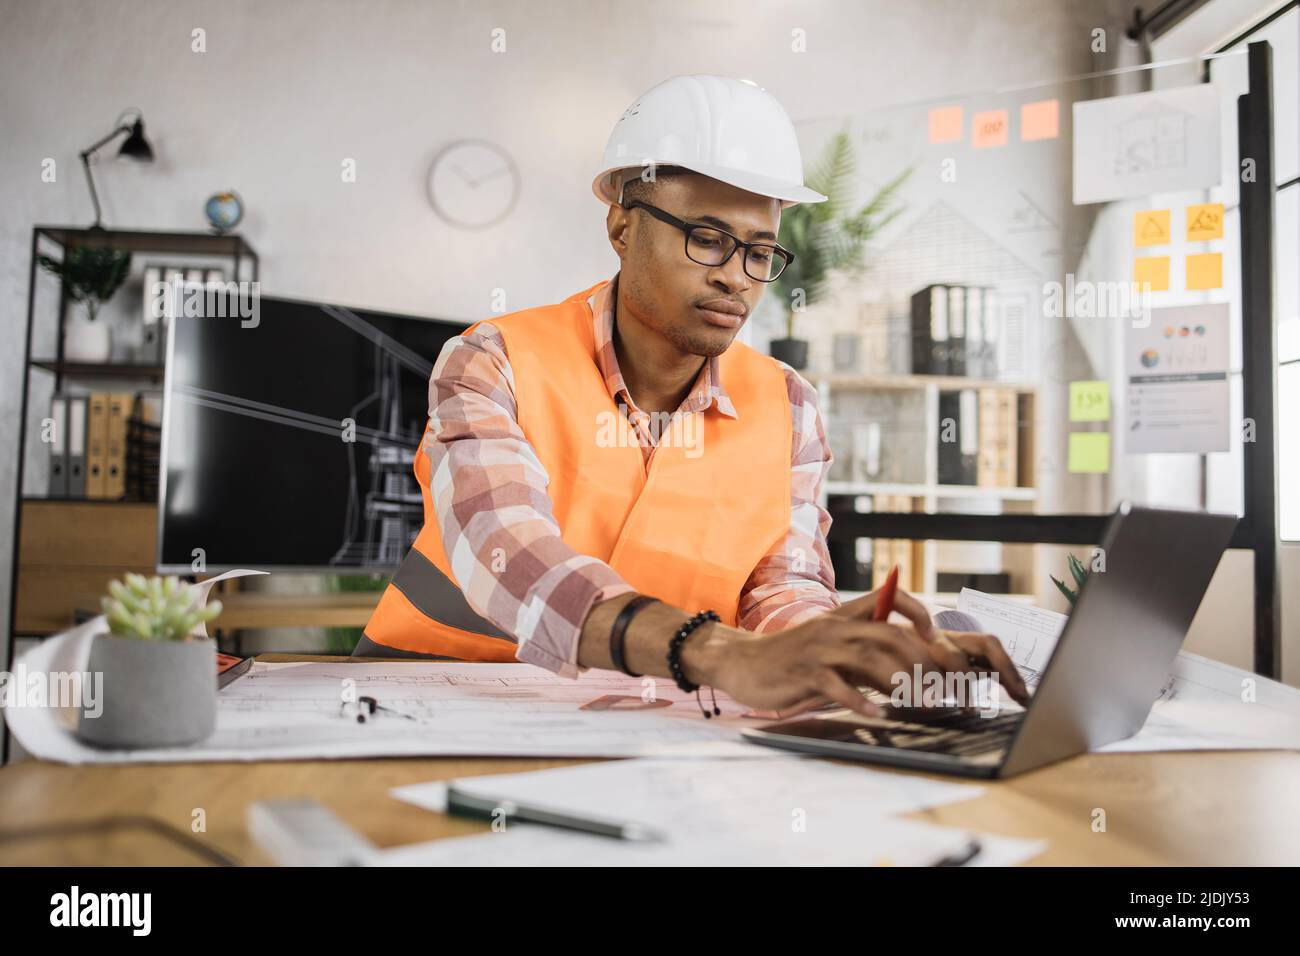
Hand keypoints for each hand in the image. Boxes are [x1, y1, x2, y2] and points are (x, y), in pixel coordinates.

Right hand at [682, 588, 1027, 715]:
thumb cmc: (793, 659)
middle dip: (922, 658)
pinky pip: (837, 685)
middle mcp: (836, 626)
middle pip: (888, 634)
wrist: (743, 663)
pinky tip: (877, 714)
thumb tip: (911, 674)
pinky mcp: (804, 672)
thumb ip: (866, 655)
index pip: (890, 598)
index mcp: (845, 615)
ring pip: (868, 656)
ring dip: (901, 681)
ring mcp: (820, 648)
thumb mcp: (833, 649)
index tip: (938, 635)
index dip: (918, 612)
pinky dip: (860, 700)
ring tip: (923, 702)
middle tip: (945, 684)